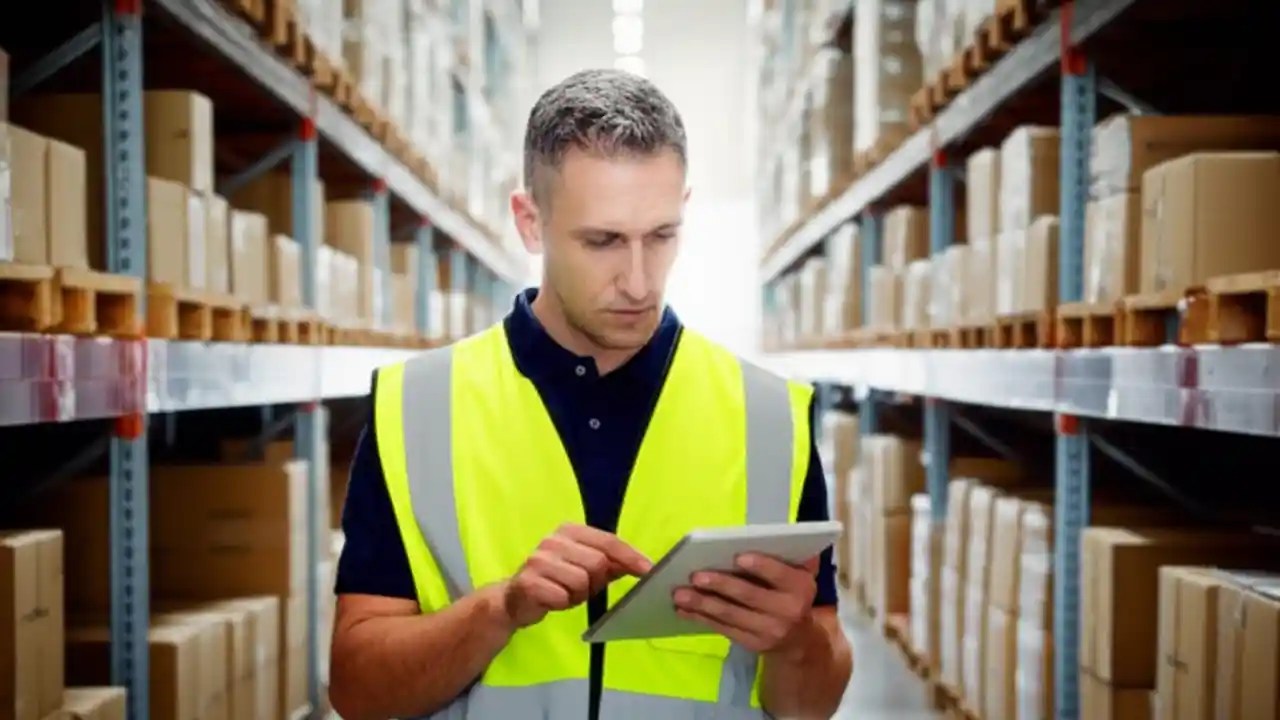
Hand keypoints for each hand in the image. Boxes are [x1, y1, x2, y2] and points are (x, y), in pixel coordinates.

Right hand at [501, 523, 652, 628]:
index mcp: (569, 531)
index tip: (648, 570)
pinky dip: (563, 604)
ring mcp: (538, 560)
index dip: (630, 556)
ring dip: (578, 595)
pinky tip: (552, 600)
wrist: (513, 601)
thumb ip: (611, 564)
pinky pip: (562, 597)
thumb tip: (641, 564)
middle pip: (597, 563)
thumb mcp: (585, 570)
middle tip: (582, 589)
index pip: (608, 541)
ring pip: (581, 581)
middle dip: (596, 582)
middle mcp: (553, 540)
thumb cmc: (555, 582)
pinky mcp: (528, 581)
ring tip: (565, 593)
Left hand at [673, 553, 818, 655]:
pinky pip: (723, 629)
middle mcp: (787, 611)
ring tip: (679, 594)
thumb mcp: (800, 576)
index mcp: (800, 588)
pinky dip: (701, 618)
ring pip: (731, 614)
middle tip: (695, 576)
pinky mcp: (751, 644)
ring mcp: (768, 631)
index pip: (780, 575)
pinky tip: (683, 610)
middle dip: (721, 585)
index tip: (738, 557)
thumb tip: (775, 536)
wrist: (799, 639)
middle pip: (749, 596)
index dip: (761, 566)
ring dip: (702, 603)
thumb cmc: (791, 594)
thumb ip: (791, 558)